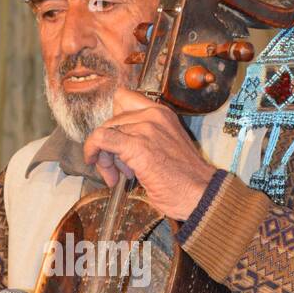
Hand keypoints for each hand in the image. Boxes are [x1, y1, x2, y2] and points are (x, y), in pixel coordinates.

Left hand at [82, 87, 214, 219]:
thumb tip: (116, 149)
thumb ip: (143, 138)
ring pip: (105, 131)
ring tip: (116, 176)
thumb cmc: (185, 180)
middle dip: (108, 144)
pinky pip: (101, 139)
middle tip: (116, 169)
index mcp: (162, 113)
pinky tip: (97, 165)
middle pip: (112, 119)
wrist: (201, 193)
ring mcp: (145, 128)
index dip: (113, 120)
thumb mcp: (165, 146)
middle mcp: (153, 114)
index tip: (114, 140)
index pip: (124, 99)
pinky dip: (92, 150)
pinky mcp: (137, 145)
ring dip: (104, 155)